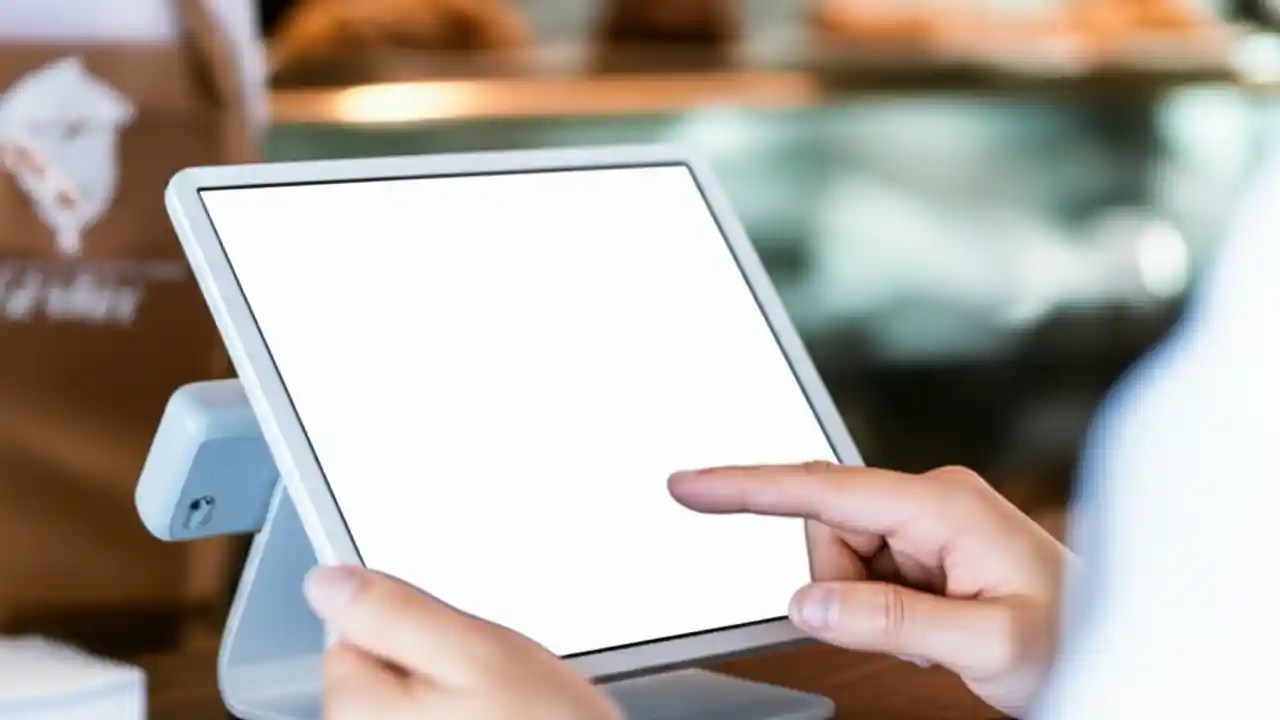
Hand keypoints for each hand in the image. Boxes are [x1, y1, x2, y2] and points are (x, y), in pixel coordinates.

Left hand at [305, 566, 619, 719]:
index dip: (411, 628)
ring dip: (450, 704)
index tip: (456, 644)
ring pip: (409, 707)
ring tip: (504, 716)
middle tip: (490, 684)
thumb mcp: (478, 651)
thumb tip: (328, 581)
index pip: (349, 632)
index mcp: (355, 709)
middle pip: (377, 676)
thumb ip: (394, 612)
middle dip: (431, 669)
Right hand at [669, 463, 1072, 716]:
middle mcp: (927, 497)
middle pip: (826, 533)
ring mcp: (924, 517)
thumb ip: (892, 619)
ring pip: (838, 558)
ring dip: (867, 602)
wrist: (1108, 639)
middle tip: (913, 633)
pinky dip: (882, 604)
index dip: (747, 488)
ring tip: (933, 627)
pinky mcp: (921, 538)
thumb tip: (806, 602)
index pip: (824, 490)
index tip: (688, 485)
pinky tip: (933, 619)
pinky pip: (863, 571)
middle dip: (846, 589)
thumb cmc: (1071, 635)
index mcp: (941, 504)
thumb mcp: (986, 642)